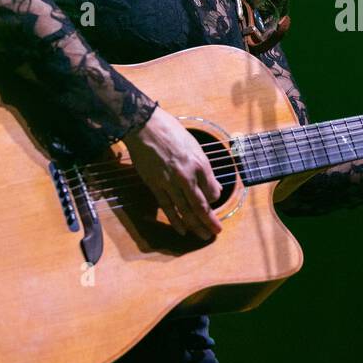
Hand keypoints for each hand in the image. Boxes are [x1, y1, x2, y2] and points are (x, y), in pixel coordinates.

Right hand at [121, 107, 221, 239]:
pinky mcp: (156, 185)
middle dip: (210, 221)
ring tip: (204, 235)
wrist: (145, 127)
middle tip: (217, 232)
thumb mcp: (195, 147)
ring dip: (196, 225)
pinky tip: (183, 230)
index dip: (215, 200)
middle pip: (202, 205)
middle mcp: (188, 176)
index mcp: (200, 164)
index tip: (214, 202)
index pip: (213, 191)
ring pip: (186, 210)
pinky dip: (176, 220)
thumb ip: (204, 168)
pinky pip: (168, 207)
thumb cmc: (171, 132)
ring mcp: (171, 182)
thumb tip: (213, 185)